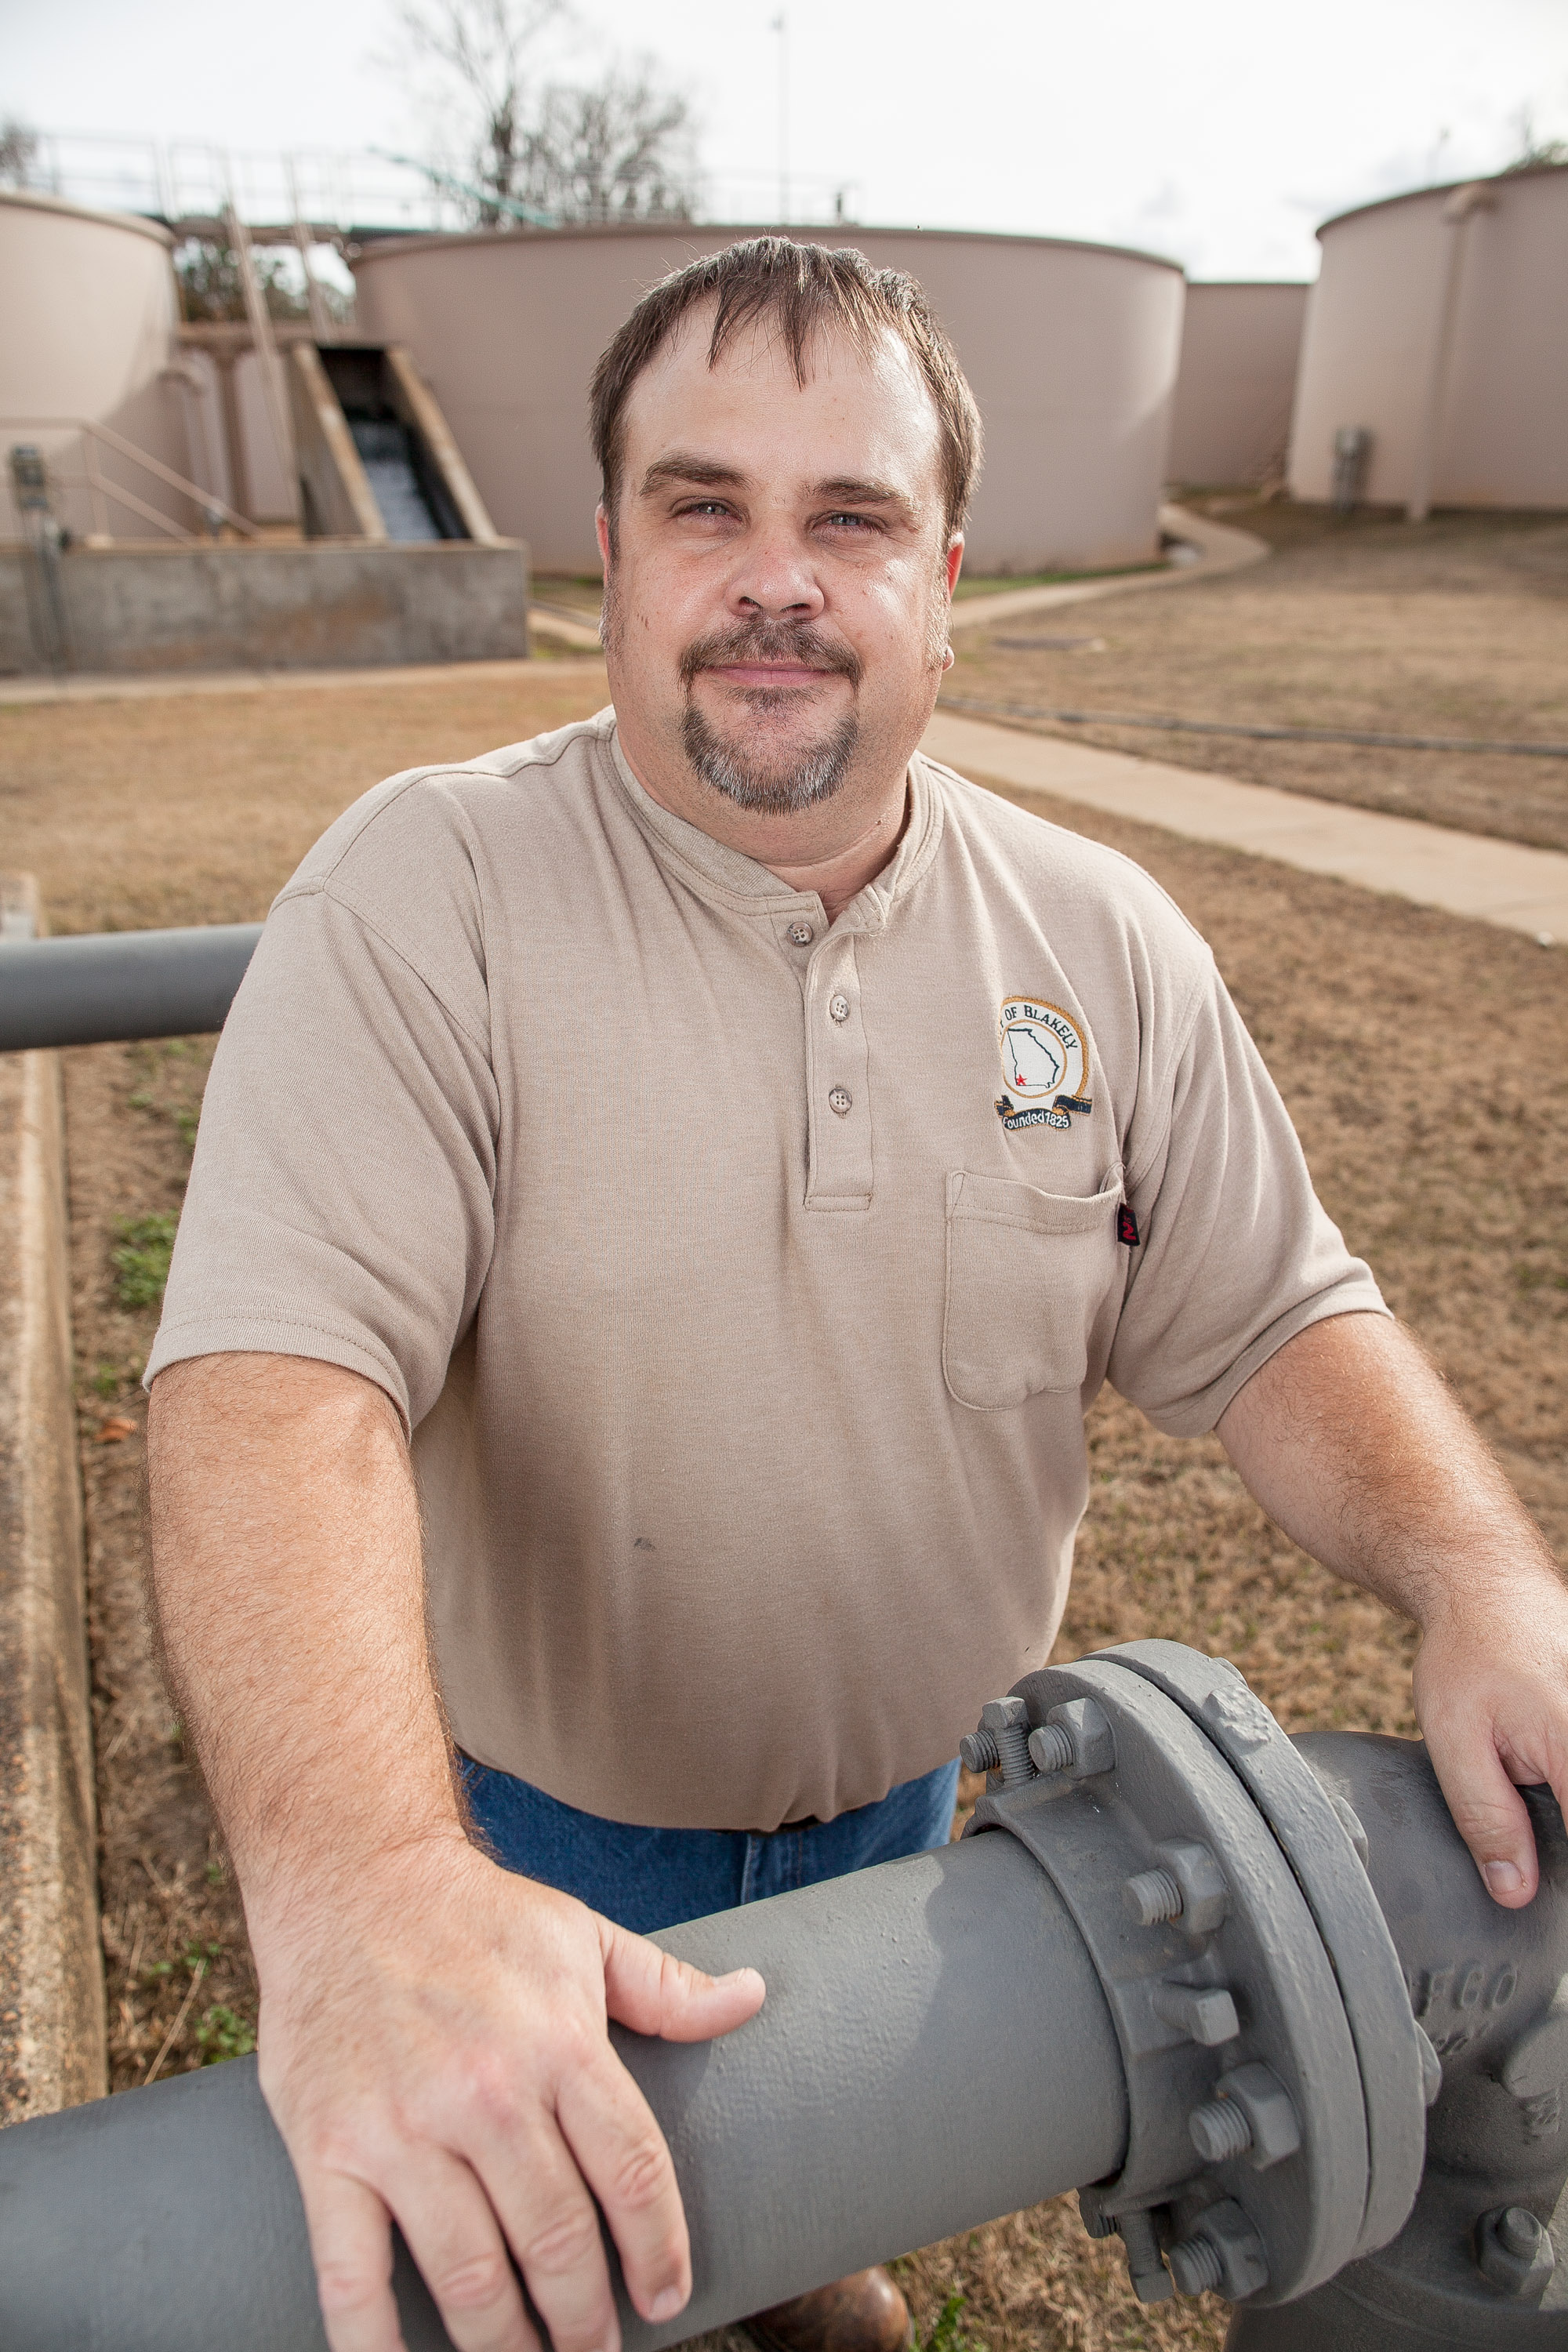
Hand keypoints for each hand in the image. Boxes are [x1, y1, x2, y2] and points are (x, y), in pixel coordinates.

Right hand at [254, 1835, 765, 2351]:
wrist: (348, 1877)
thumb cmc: (473, 1915)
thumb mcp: (580, 1935)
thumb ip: (665, 1986)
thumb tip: (752, 2000)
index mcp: (559, 2044)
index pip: (633, 2174)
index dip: (659, 2251)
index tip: (666, 2298)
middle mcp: (486, 2092)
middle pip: (559, 2240)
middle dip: (585, 2318)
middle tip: (595, 2350)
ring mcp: (402, 2128)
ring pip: (470, 2276)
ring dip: (506, 2344)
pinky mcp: (328, 2151)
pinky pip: (351, 2278)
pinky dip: (376, 2349)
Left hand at [1413, 1574, 1567, 1907]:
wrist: (1489, 1580)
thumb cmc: (1468, 1653)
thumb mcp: (1456, 1740)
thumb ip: (1488, 1820)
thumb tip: (1515, 1894)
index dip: (1558, 1871)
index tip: (1538, 1874)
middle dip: (1555, 1827)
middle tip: (1522, 1796)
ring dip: (1557, 1800)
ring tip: (1528, 1770)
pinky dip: (1561, 1778)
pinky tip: (1542, 1765)